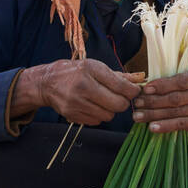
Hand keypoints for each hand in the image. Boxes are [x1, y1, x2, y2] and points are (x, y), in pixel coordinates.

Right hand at [28, 60, 142, 125]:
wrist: (47, 83)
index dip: (132, 91)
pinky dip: (99, 115)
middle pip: (118, 105)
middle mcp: (82, 87)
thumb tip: (139, 79)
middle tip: (119, 98)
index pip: (120, 86)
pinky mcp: (72, 115)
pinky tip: (93, 106)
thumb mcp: (95, 66)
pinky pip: (97, 121)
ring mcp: (76, 103)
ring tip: (103, 101)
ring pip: (108, 115)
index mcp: (89, 70)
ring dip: (110, 110)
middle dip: (123, 102)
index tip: (133, 91)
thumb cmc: (74, 72)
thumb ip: (118, 75)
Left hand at [133, 67, 187, 133]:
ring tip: (138, 116)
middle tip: (137, 103)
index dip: (162, 85)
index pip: (181, 81)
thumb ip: (166, 78)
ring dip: (154, 115)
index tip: (145, 89)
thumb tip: (142, 87)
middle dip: (154, 102)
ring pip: (176, 112)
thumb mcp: (180, 74)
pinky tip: (152, 127)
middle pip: (177, 98)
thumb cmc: (185, 83)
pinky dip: (165, 126)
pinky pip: (180, 125)